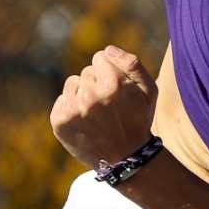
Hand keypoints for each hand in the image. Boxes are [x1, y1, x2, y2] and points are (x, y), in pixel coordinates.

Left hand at [51, 46, 157, 169]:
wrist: (125, 159)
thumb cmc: (138, 121)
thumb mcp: (149, 90)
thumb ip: (132, 63)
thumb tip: (107, 50)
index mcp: (113, 84)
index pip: (100, 57)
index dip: (110, 71)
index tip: (116, 88)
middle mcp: (90, 96)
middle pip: (87, 72)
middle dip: (97, 83)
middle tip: (109, 106)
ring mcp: (73, 110)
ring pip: (73, 83)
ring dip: (82, 94)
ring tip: (96, 113)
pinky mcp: (59, 121)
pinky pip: (62, 100)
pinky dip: (71, 107)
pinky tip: (85, 121)